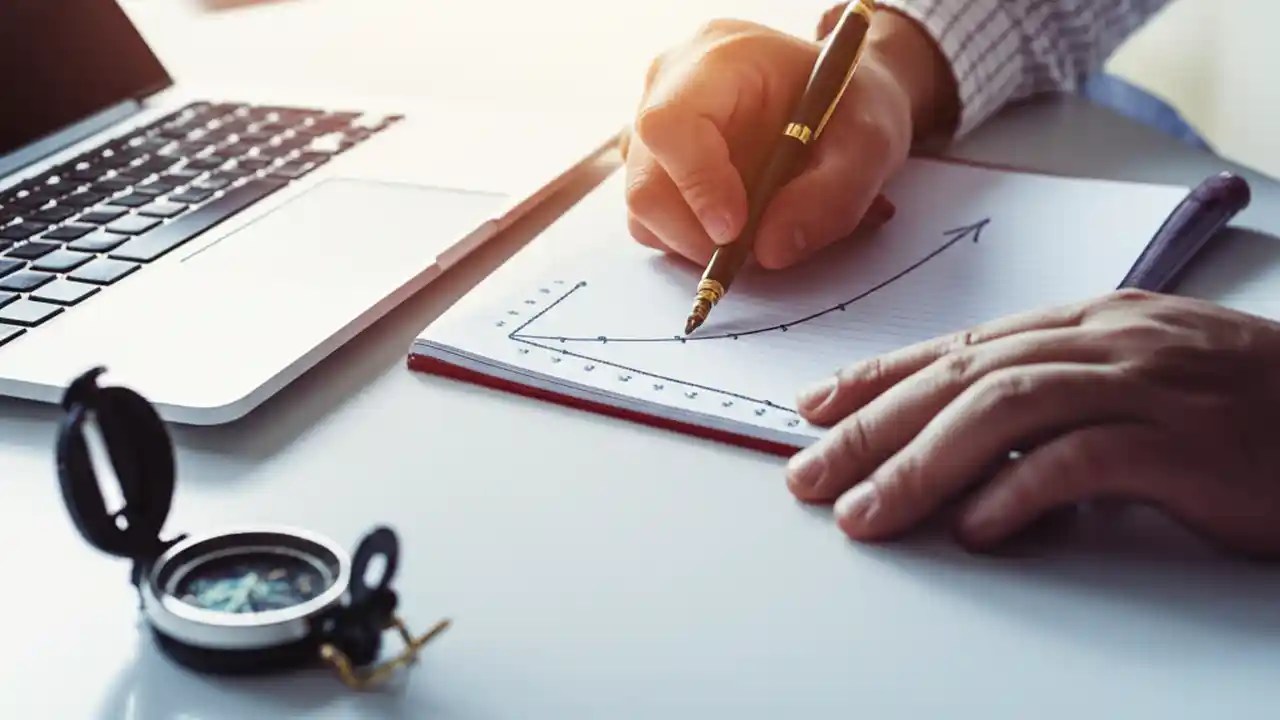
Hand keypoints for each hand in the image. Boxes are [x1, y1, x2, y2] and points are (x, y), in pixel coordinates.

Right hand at [621, 10, 956, 268]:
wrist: (843, 105)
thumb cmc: (853, 108)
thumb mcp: (870, 143)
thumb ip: (831, 196)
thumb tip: (768, 252)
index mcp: (718, 60)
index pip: (670, 124)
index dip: (696, 184)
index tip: (736, 229)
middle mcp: (669, 87)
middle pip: (646, 179)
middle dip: (698, 233)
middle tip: (755, 250)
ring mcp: (653, 128)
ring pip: (645, 209)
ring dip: (697, 241)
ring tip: (759, 229)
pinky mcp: (654, 166)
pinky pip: (652, 221)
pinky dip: (693, 241)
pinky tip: (739, 223)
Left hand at [785, 289, 1279, 558]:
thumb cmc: (1247, 407)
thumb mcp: (1141, 381)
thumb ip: (1059, 400)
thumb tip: (967, 450)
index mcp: (1092, 322)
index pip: (960, 344)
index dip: (879, 375)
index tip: (813, 409)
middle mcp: (1109, 341)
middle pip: (964, 376)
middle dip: (873, 427)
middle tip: (808, 476)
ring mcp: (1149, 385)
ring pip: (1004, 411)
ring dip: (921, 465)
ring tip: (865, 516)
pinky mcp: (1187, 443)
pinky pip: (1084, 461)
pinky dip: (1019, 493)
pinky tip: (975, 530)